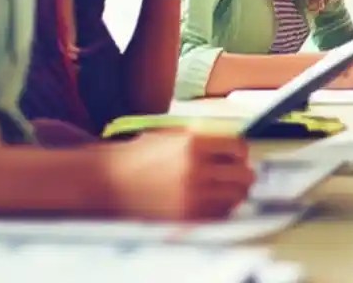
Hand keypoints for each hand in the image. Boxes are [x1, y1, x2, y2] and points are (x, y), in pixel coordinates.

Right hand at [101, 130, 253, 219]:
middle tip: (236, 174)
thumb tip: (231, 143)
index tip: (237, 156)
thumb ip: (201, 137)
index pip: (239, 147)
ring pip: (236, 196)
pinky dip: (221, 209)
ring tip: (225, 190)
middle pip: (244, 175)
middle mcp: (196, 168)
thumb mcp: (170, 136)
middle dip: (243, 173)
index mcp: (193, 143)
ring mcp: (191, 195)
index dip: (240, 152)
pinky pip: (220, 214)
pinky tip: (211, 203)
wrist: (108, 180)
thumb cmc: (138, 156)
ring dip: (234, 192)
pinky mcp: (185, 216)